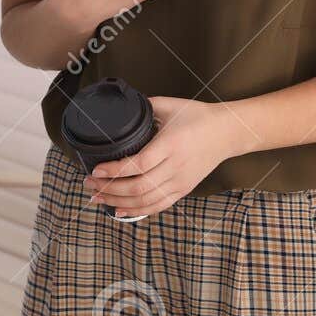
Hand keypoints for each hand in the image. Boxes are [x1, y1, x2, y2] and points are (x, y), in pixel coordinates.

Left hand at [85, 97, 237, 217]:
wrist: (227, 132)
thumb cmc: (197, 116)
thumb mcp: (169, 105)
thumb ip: (144, 108)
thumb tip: (120, 108)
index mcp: (170, 145)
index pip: (138, 164)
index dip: (114, 171)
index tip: (95, 170)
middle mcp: (175, 167)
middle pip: (138, 187)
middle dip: (109, 189)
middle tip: (89, 185)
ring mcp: (180, 181)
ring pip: (145, 200)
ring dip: (118, 202)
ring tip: (96, 197)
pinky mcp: (183, 190)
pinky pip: (158, 206)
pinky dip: (137, 211)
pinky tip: (119, 211)